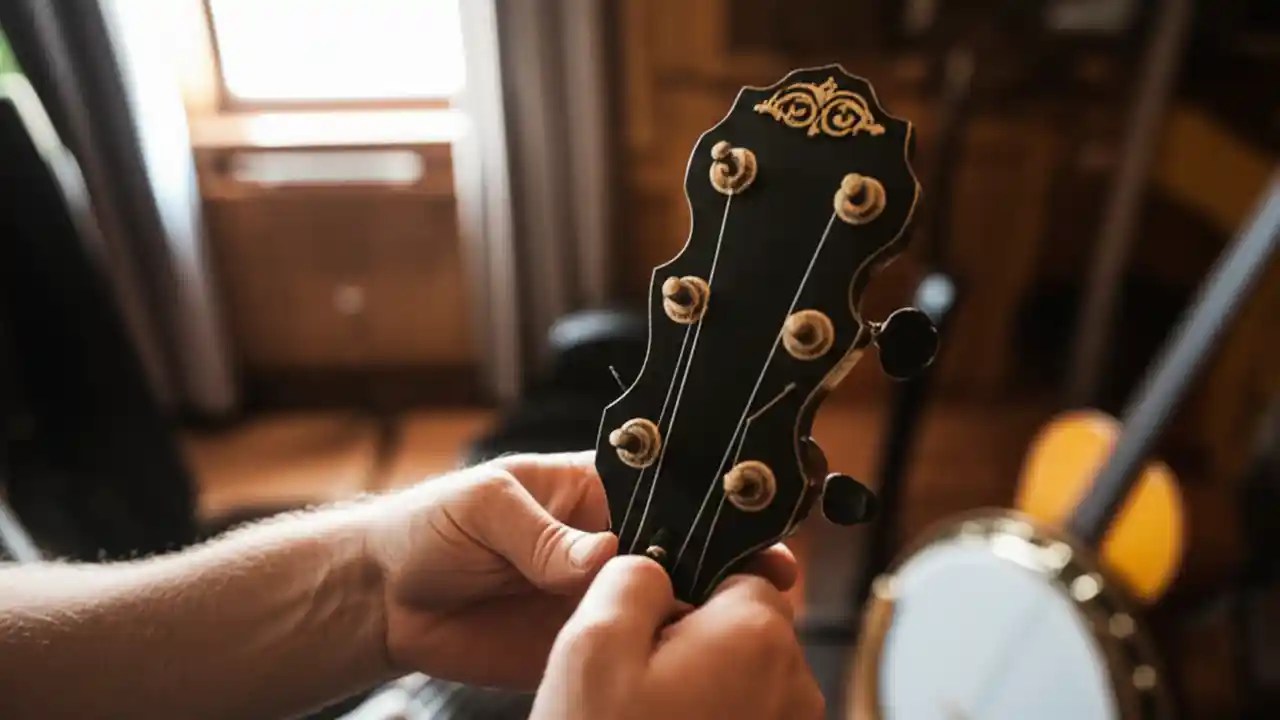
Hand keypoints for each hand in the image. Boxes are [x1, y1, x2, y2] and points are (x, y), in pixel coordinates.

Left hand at [361, 451, 799, 690]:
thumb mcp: (485, 507)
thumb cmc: (432, 526)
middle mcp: (606, 542)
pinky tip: (683, 659)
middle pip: (679, 550)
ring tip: (731, 621)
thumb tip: (601, 555)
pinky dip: (657, 657)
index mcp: (591, 491)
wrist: (386, 599)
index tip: (748, 528)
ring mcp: (597, 596)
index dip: (707, 509)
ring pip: (665, 603)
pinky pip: (628, 649)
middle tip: (763, 581)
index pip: (664, 493)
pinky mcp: (582, 644)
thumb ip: (542, 532)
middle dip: (721, 563)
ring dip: (697, 612)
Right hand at [531, 556, 822, 719]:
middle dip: (698, 641)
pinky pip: (748, 719)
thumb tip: (656, 566)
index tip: (655, 618)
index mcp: (755, 636)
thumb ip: (632, 577)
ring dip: (705, 688)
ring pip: (748, 678)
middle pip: (748, 627)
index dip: (691, 588)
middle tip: (640, 681)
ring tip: (649, 719)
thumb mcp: (591, 644)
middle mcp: (792, 684)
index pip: (742, 571)